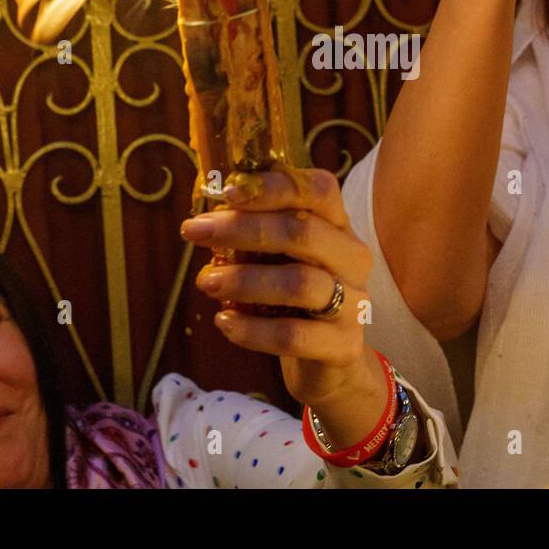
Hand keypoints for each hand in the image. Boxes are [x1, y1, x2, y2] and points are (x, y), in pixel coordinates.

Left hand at [184, 168, 386, 440]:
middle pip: (303, 232)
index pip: (319, 190)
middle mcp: (352, 258)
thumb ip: (258, 231)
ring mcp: (354, 302)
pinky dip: (251, 330)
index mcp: (339, 226)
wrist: (328, 360)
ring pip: (299, 283)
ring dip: (244, 281)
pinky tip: (225, 323)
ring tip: (206, 283)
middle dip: (242, 228)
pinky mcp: (343, 345)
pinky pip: (292, 335)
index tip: (227, 192)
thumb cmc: (295, 297)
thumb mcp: (283, 256)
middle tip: (194, 231)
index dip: (274, 187)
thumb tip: (207, 214)